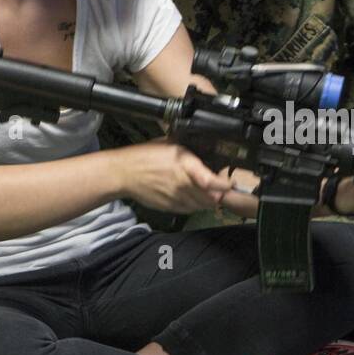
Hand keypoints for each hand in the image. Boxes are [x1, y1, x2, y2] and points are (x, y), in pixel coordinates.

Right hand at [118, 141, 233, 213]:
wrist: (124, 173)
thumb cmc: (145, 156)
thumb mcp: (172, 144)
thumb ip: (191, 152)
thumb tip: (209, 152)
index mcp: (185, 165)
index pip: (212, 182)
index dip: (225, 185)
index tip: (229, 183)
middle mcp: (183, 184)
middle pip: (212, 197)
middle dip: (219, 193)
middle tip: (220, 186)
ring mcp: (177, 198)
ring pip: (203, 205)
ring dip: (209, 200)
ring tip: (208, 191)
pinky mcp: (170, 207)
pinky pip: (191, 210)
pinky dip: (196, 205)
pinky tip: (193, 196)